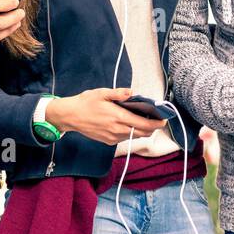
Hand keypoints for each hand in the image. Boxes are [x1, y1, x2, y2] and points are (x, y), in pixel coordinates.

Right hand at [45, 88, 166, 144]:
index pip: (144, 124)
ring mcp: (113, 138)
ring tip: (142, 119)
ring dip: (141, 130)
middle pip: (143, 133)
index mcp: (118, 117)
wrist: (70, 116)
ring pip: (134, 136)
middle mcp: (117, 130)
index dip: (157, 123)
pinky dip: (130, 132)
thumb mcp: (101, 93)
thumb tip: (132, 92)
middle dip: (152, 128)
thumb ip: (118, 94)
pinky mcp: (108, 141)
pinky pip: (125, 138)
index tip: (164, 120)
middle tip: (156, 119)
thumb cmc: (85, 103)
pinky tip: (127, 123)